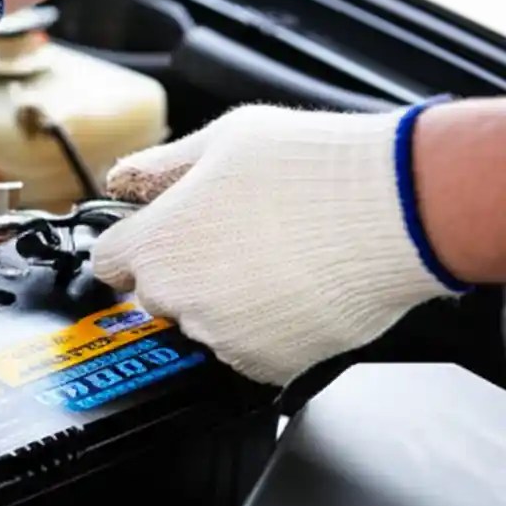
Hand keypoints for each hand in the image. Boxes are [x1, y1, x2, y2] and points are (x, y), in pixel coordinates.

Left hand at [90, 104, 464, 385]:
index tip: (156, 236)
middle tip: (234, 239)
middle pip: (156, 295)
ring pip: (203, 324)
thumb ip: (159, 167)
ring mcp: (222, 337)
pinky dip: (265, 329)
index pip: (109, 261)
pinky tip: (295, 288)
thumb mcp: (222, 139)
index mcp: (157, 244)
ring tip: (274, 259)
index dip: (133, 245)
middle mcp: (179, 298)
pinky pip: (248, 350)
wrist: (396, 213)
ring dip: (225, 302)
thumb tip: (123, 180)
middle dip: (182, 272)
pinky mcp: (267, 365)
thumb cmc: (313, 168)